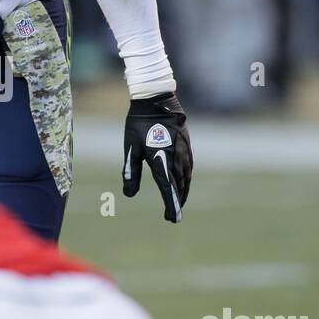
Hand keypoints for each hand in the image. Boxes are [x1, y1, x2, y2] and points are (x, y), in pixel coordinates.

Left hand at [122, 93, 191, 222]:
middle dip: (178, 201)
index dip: (171, 205)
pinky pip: (189, 165)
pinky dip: (187, 176)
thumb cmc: (139, 124)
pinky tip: (184, 179)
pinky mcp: (186, 143)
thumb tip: (129, 194)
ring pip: (187, 175)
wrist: (155, 99)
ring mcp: (183, 149)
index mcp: (161, 159)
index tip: (172, 219)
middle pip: (180, 184)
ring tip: (180, 200)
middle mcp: (175, 156)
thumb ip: (130, 171)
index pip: (168, 188)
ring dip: (184, 189)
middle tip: (174, 215)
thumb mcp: (131, 148)